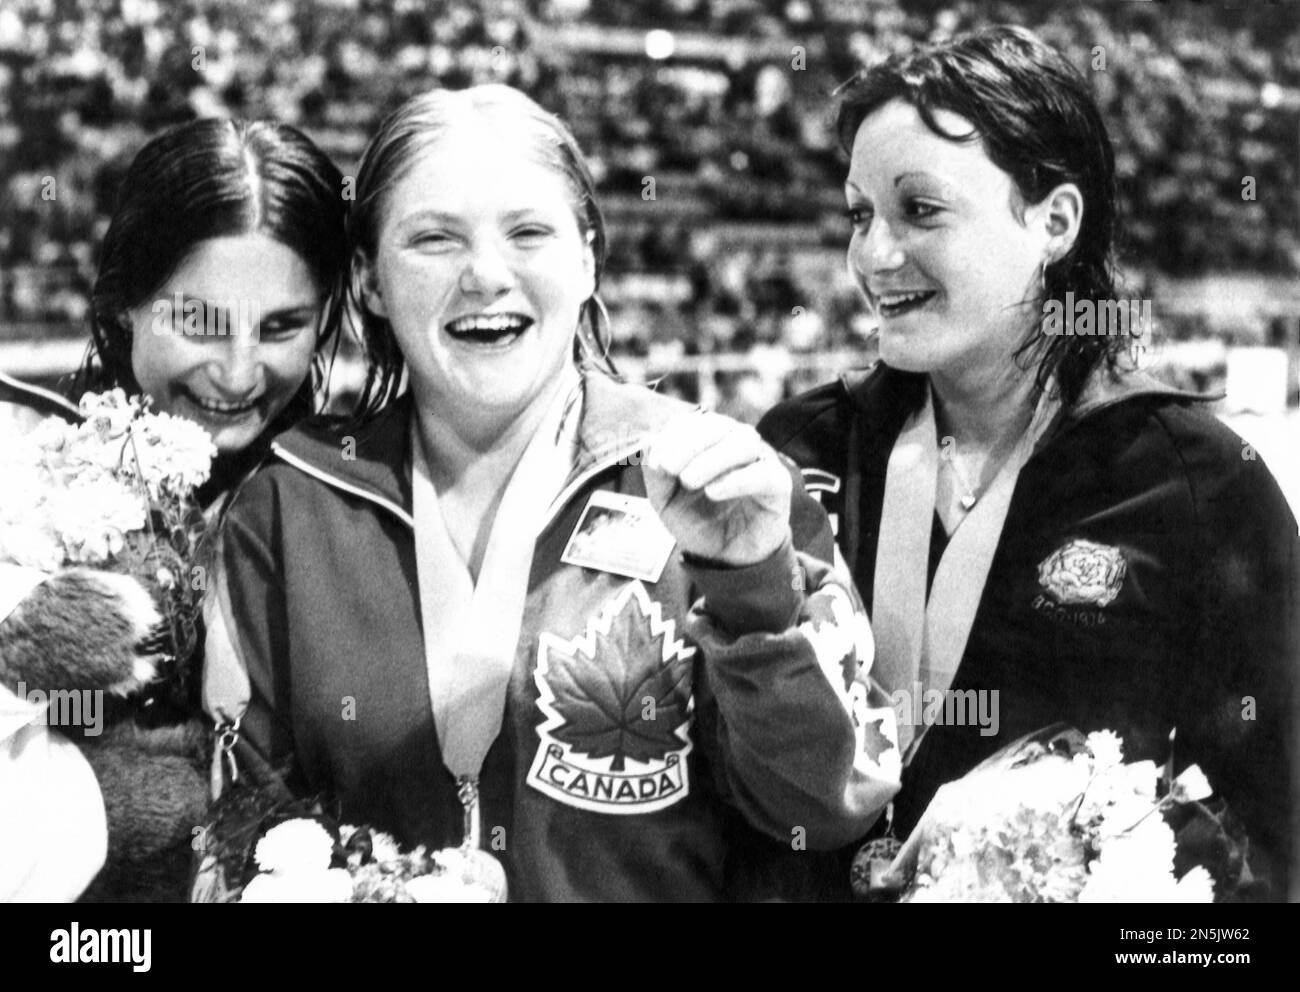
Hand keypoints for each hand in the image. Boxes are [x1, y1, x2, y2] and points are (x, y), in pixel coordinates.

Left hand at [641, 412, 791, 567]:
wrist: (727, 558)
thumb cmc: (699, 521)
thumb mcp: (667, 501)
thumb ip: (656, 475)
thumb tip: (650, 445)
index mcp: (710, 441)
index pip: (694, 421)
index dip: (673, 437)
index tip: (656, 463)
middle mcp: (737, 443)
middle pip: (719, 426)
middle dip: (689, 444)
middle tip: (669, 469)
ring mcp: (760, 461)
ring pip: (743, 443)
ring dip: (711, 459)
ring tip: (690, 481)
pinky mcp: (778, 484)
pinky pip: (763, 473)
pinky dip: (736, 479)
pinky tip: (714, 491)